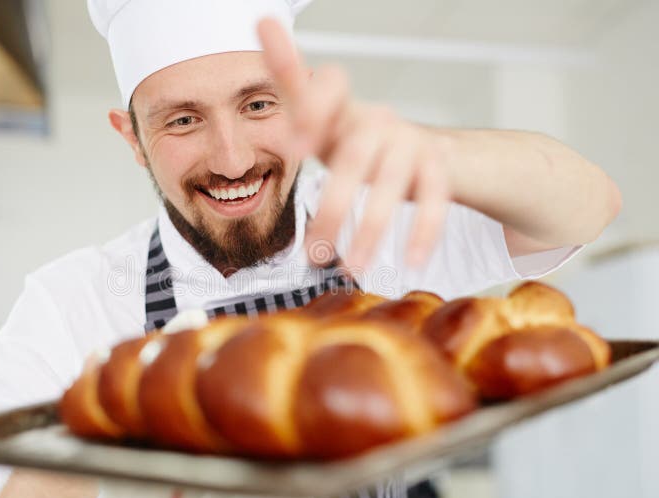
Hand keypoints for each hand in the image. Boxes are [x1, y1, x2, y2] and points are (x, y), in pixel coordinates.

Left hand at [257, 18, 451, 270]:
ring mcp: (411, 142)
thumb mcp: (326, 129)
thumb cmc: (364, 147)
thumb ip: (295, 99)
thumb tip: (264, 21)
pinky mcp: (439, 169)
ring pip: (390, 184)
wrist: (436, 157)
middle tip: (313, 250)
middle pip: (354, 156)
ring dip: (370, 231)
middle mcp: (378, 119)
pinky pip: (435, 200)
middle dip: (333, 206)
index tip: (294, 145)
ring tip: (350, 267)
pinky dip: (422, 232)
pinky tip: (409, 260)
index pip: (330, 85)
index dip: (313, 109)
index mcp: (343, 111)